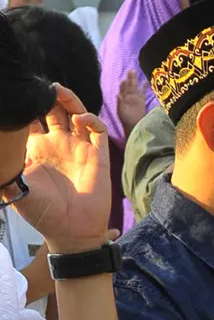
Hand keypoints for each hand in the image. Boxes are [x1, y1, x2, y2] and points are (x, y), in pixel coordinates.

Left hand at [17, 84, 110, 252]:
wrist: (71, 233)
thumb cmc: (43, 214)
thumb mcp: (14, 189)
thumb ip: (5, 170)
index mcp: (37, 149)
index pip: (31, 118)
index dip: (27, 104)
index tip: (20, 94)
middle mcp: (58, 145)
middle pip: (53, 109)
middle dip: (48, 94)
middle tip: (41, 86)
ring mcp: (79, 148)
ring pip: (75, 113)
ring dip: (69, 99)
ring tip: (59, 91)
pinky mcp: (98, 156)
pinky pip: (98, 130)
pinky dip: (90, 119)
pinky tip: (80, 119)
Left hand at [115, 68, 147, 137]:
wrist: (134, 128)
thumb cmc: (126, 121)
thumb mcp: (121, 112)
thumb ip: (120, 103)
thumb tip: (118, 94)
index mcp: (123, 99)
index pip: (123, 89)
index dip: (124, 84)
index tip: (125, 80)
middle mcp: (129, 97)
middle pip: (129, 86)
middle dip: (130, 78)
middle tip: (130, 70)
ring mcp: (135, 99)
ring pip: (135, 87)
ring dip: (135, 80)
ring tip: (135, 72)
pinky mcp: (142, 102)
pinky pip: (143, 93)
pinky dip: (144, 87)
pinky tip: (145, 81)